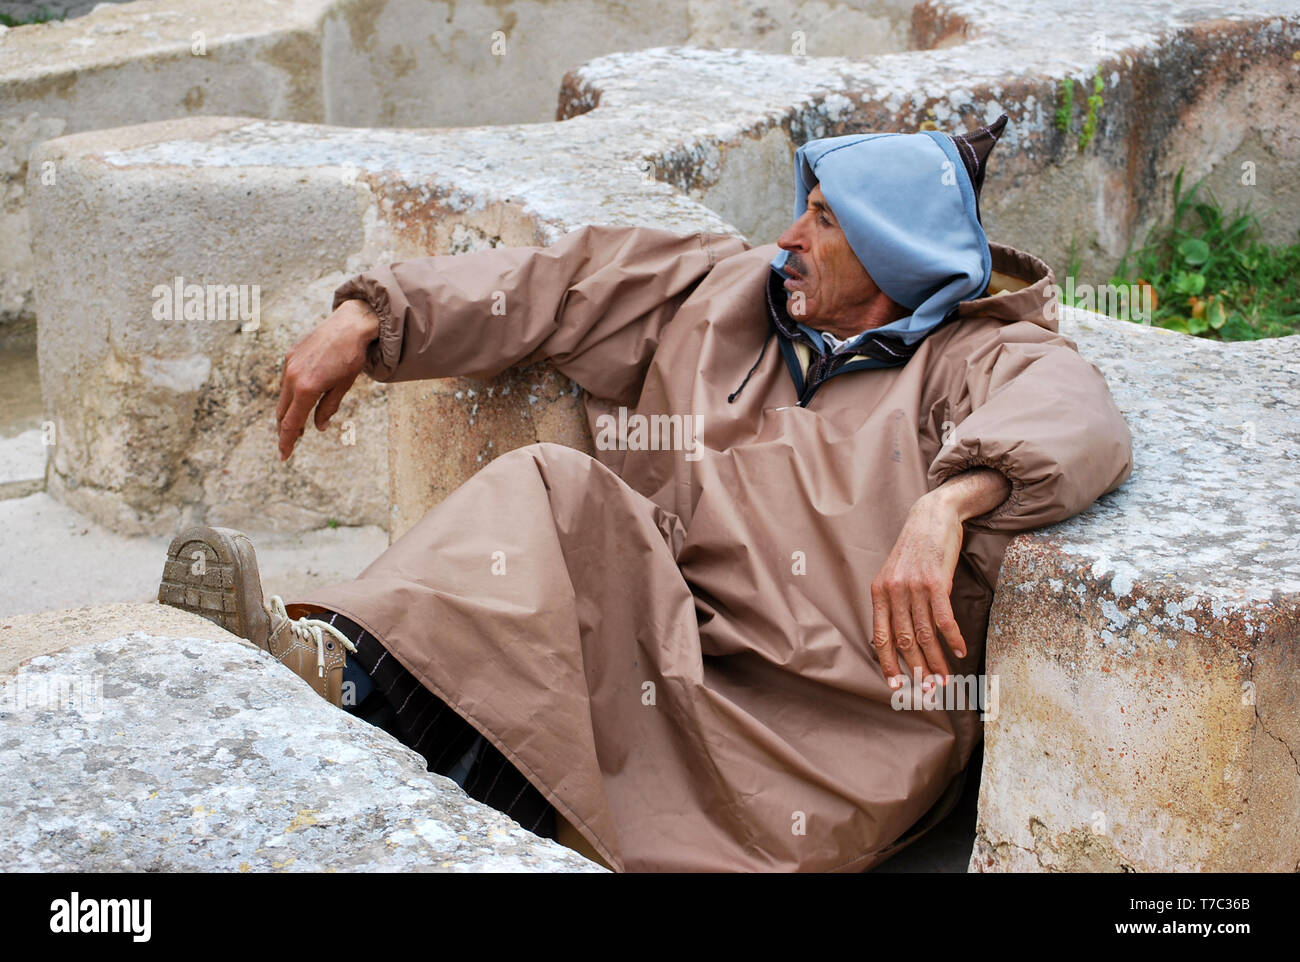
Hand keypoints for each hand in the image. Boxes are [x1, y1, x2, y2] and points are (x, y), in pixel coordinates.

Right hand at [275, 299, 379, 459]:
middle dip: (285, 429)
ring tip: (297, 424)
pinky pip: (287, 381)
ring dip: (288, 412)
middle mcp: (293, 377)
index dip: (287, 441)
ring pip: (283, 397)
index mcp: (307, 388)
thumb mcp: (343, 387)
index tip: (284, 455)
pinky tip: (302, 398)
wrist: (350, 324)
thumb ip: (328, 408)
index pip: (291, 423)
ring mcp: (289, 365)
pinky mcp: (290, 356)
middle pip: (282, 412)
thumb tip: (319, 427)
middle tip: (290, 443)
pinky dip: (291, 394)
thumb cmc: (352, 358)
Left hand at [870, 492, 965, 692]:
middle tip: (927, 690)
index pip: (880, 637)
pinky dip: (953, 639)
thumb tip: (900, 637)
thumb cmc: (915, 548)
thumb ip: (893, 602)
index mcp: (879, 592)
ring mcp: (914, 587)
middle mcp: (893, 592)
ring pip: (925, 634)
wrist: (931, 516)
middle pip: (905, 641)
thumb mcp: (894, 573)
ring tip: (944, 679)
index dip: (888, 664)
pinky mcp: (936, 582)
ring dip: (936, 661)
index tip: (896, 686)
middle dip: (916, 669)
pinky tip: (960, 652)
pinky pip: (944, 619)